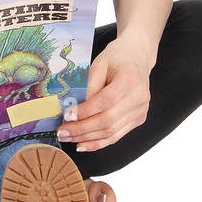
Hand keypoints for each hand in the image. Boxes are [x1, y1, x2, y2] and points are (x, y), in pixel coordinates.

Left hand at [57, 38, 151, 152]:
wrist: (137, 57)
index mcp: (130, 79)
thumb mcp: (99, 64)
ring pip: (111, 132)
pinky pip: (116, 136)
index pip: (105, 101)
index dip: (85, 111)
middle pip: (108, 120)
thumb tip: (72, 109)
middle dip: (81, 129)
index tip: (67, 116)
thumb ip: (88, 87)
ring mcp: (140, 110)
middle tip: (62, 132)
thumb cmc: (117, 58)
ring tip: (68, 137)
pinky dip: (98, 143)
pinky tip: (83, 144)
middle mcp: (139, 97)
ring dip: (86, 138)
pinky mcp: (138, 119)